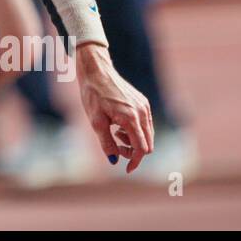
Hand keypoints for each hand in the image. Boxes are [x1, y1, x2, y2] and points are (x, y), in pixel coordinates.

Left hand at [75, 44, 153, 172]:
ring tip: (115, 134)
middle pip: (147, 144)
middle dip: (134, 152)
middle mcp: (142, 113)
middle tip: (116, 147)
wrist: (96, 72)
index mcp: (131, 118)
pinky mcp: (143, 103)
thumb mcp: (96, 122)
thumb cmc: (93, 95)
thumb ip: (107, 143)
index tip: (127, 169)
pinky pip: (145, 125)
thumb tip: (115, 160)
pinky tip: (119, 126)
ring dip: (134, 141)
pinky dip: (136, 131)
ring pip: (148, 135)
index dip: (135, 161)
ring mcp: (145, 107)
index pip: (141, 149)